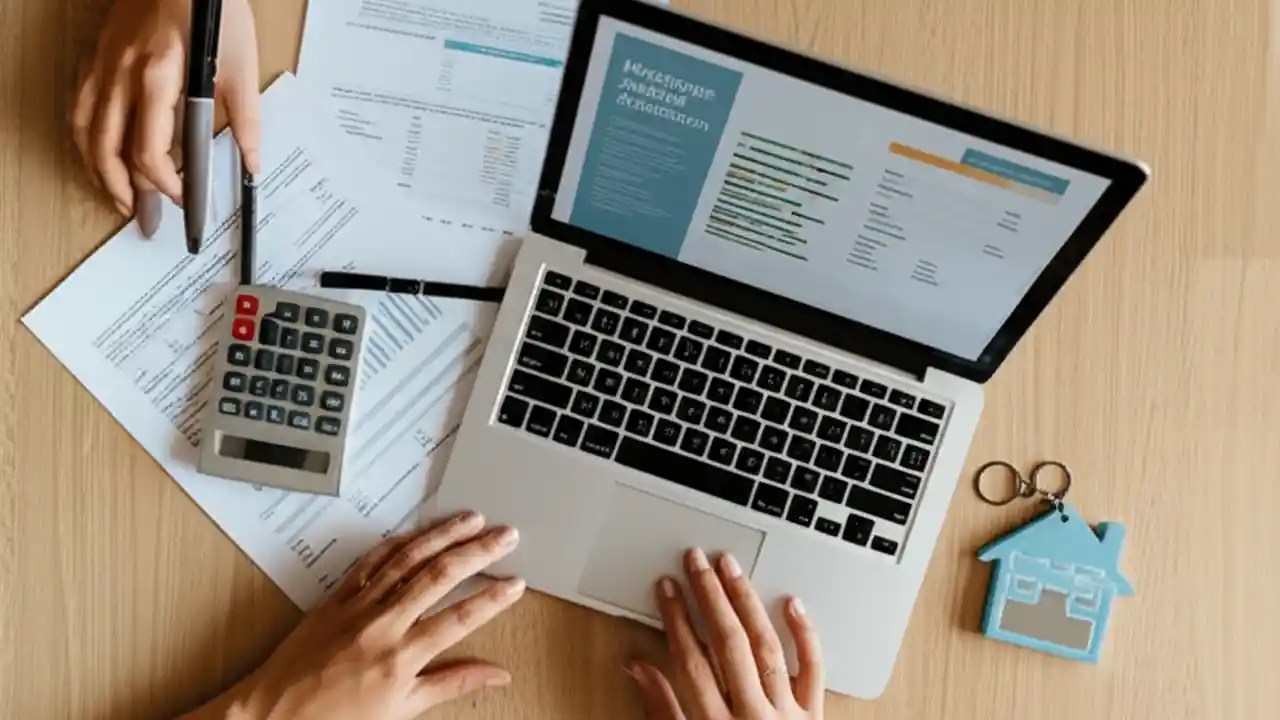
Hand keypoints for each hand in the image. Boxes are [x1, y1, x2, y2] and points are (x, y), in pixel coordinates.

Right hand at [72, 0, 260, 217]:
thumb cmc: (214, 9)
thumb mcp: (240, 66)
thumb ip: (245, 120)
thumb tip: (252, 163)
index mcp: (159, 78)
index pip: (149, 150)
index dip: (164, 183)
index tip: (183, 199)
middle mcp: (123, 74)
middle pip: (109, 148)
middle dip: (124, 189)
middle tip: (141, 215)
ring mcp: (104, 65)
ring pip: (86, 130)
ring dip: (98, 169)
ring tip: (117, 195)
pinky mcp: (98, 56)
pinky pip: (81, 105)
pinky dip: (85, 137)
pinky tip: (98, 152)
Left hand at [182, 512, 524, 719]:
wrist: (275, 712)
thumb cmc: (335, 718)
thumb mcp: (402, 710)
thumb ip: (452, 684)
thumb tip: (495, 674)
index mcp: (401, 658)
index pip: (459, 618)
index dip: (492, 598)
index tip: (515, 583)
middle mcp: (382, 625)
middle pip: (440, 575)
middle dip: (478, 551)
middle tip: (505, 535)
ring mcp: (358, 606)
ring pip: (408, 558)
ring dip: (443, 534)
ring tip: (471, 520)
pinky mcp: (336, 596)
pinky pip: (371, 560)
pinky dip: (398, 541)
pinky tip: (418, 532)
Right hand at [628, 549, 822, 719]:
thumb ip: (662, 712)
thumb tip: (637, 667)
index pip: (691, 662)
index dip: (675, 620)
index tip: (665, 588)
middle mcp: (752, 718)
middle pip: (728, 645)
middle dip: (708, 597)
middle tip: (695, 560)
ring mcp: (786, 717)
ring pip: (766, 648)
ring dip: (746, 602)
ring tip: (731, 567)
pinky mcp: (814, 719)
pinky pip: (813, 671)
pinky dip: (805, 635)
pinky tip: (793, 602)